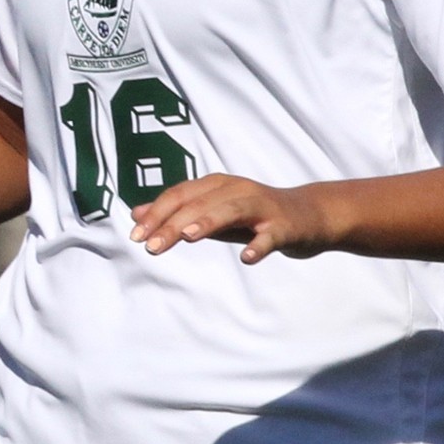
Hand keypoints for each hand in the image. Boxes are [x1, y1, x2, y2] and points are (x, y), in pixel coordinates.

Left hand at [127, 174, 337, 263]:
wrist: (308, 216)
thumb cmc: (254, 216)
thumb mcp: (212, 213)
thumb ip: (177, 214)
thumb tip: (137, 214)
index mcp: (217, 185)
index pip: (180, 196)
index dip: (156, 214)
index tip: (135, 236)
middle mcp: (237, 190)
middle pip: (200, 203)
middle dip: (173, 223)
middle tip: (151, 246)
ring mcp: (262, 206)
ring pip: (232, 209)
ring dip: (209, 221)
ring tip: (188, 237)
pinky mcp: (284, 225)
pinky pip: (271, 235)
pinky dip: (259, 244)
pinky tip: (248, 257)